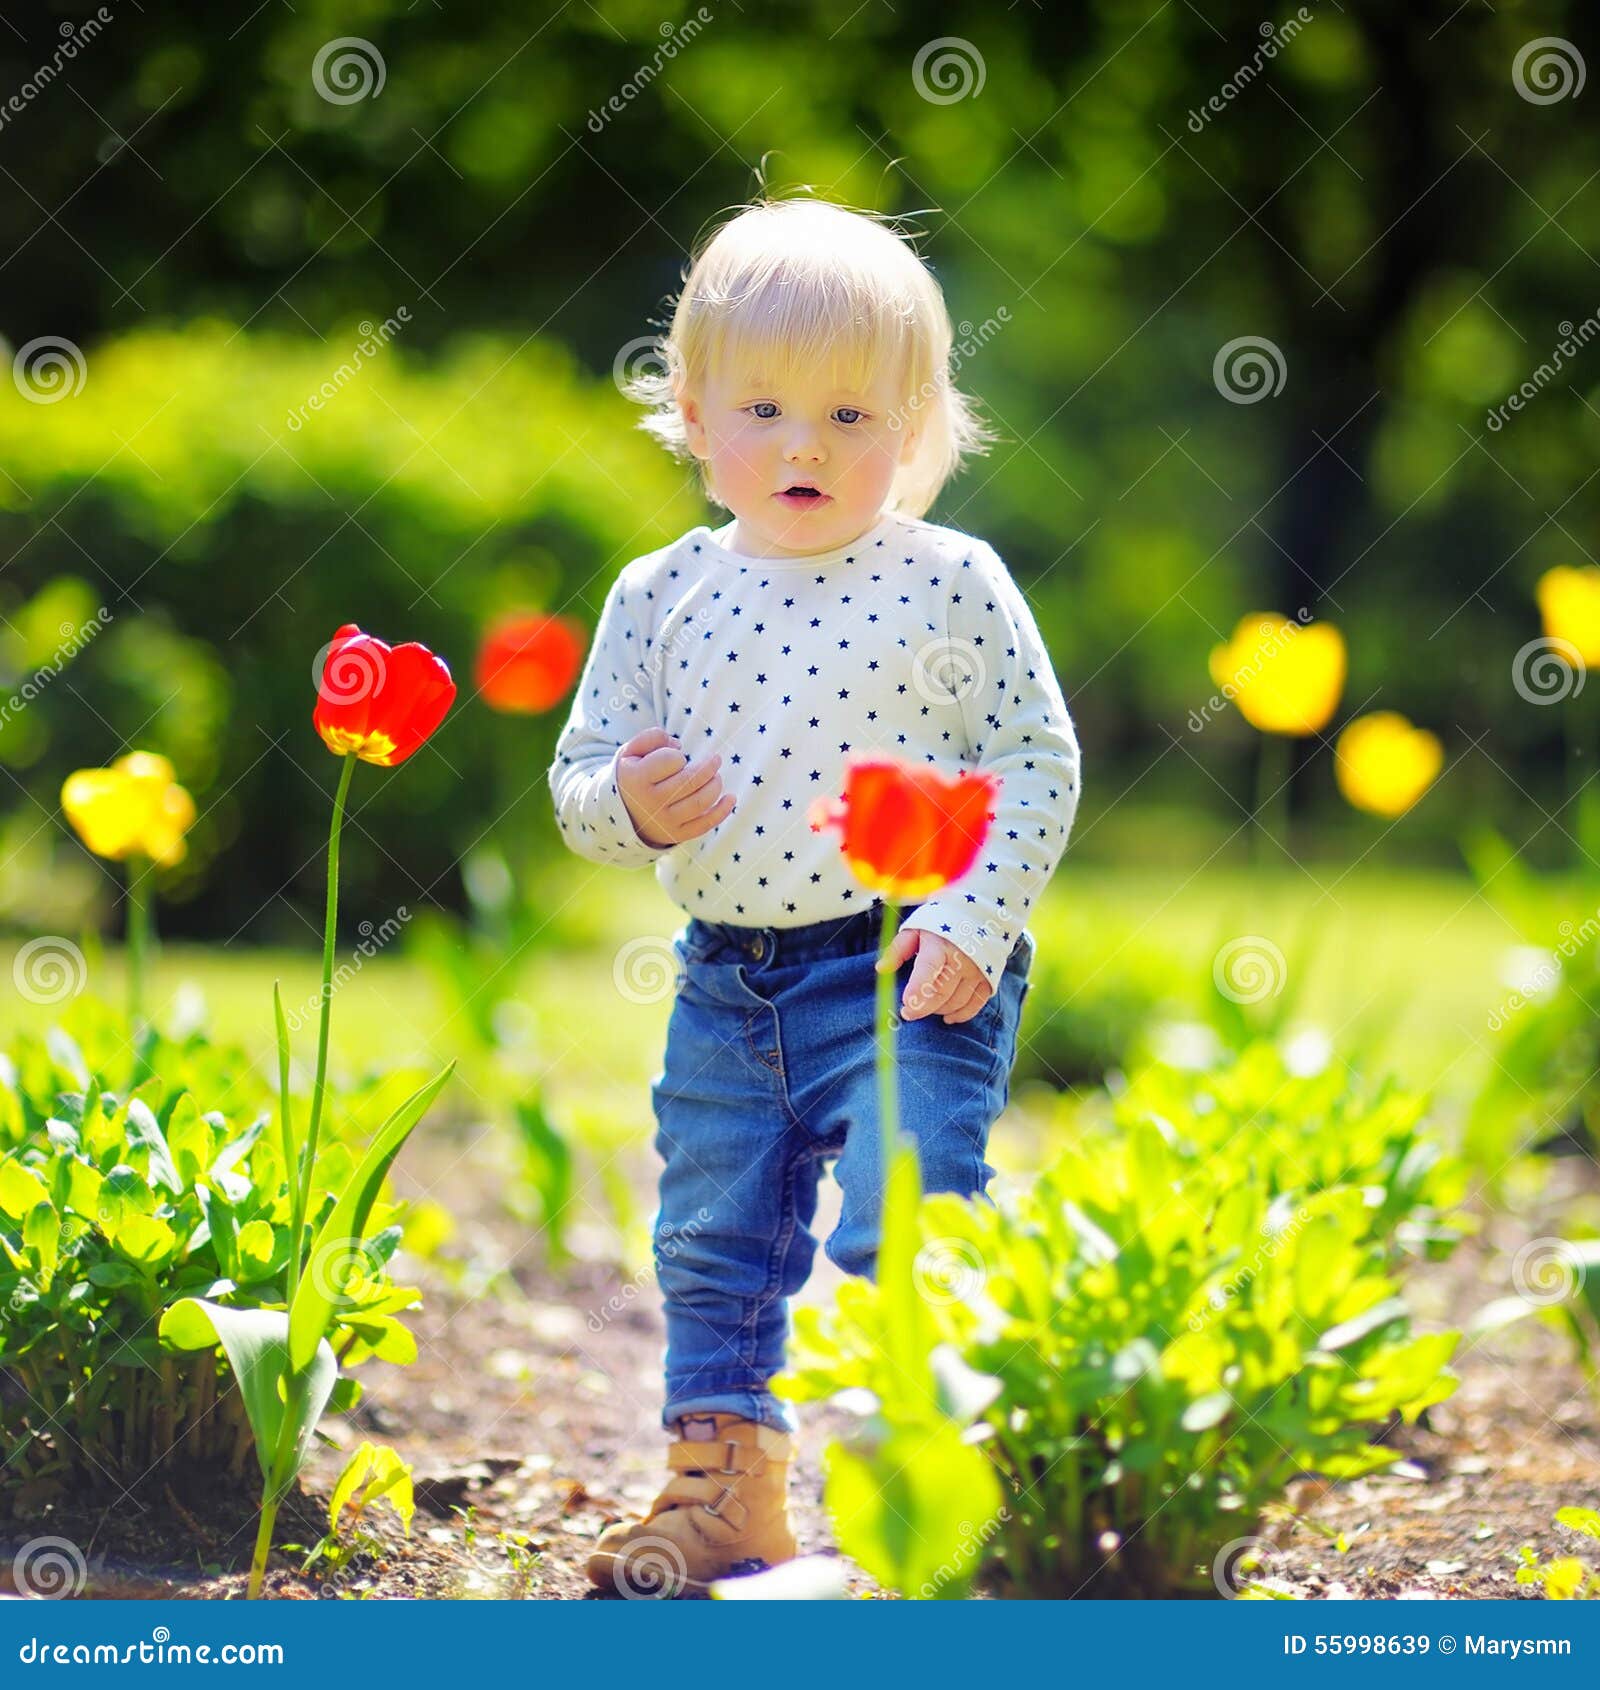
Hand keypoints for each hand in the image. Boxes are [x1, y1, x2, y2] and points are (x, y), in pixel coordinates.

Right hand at [616, 727, 734, 847]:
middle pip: (690, 781)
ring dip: (715, 785)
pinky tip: (731, 798)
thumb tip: (678, 745)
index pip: (670, 761)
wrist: (623, 814)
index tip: (675, 758)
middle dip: (709, 767)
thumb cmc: (633, 775)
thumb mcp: (630, 752)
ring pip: (700, 802)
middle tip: (716, 759)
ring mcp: (664, 821)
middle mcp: (650, 802)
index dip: (678, 755)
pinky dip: (722, 811)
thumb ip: (651, 737)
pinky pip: (704, 825)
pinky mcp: (676, 835)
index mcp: (637, 778)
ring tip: (717, 777)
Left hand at [875, 927, 991, 1023]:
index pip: (928, 969)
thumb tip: (881, 969)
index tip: (906, 1005)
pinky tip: (947, 1017)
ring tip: (926, 1006)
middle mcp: (961, 959)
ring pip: (956, 1002)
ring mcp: (977, 971)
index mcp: (940, 945)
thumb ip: (898, 949)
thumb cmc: (939, 925)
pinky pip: (975, 1005)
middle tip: (907, 1012)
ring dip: (938, 1010)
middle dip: (921, 1007)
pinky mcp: (988, 979)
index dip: (917, 990)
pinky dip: (960, 1015)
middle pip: (940, 993)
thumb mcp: (915, 929)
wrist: (977, 916)